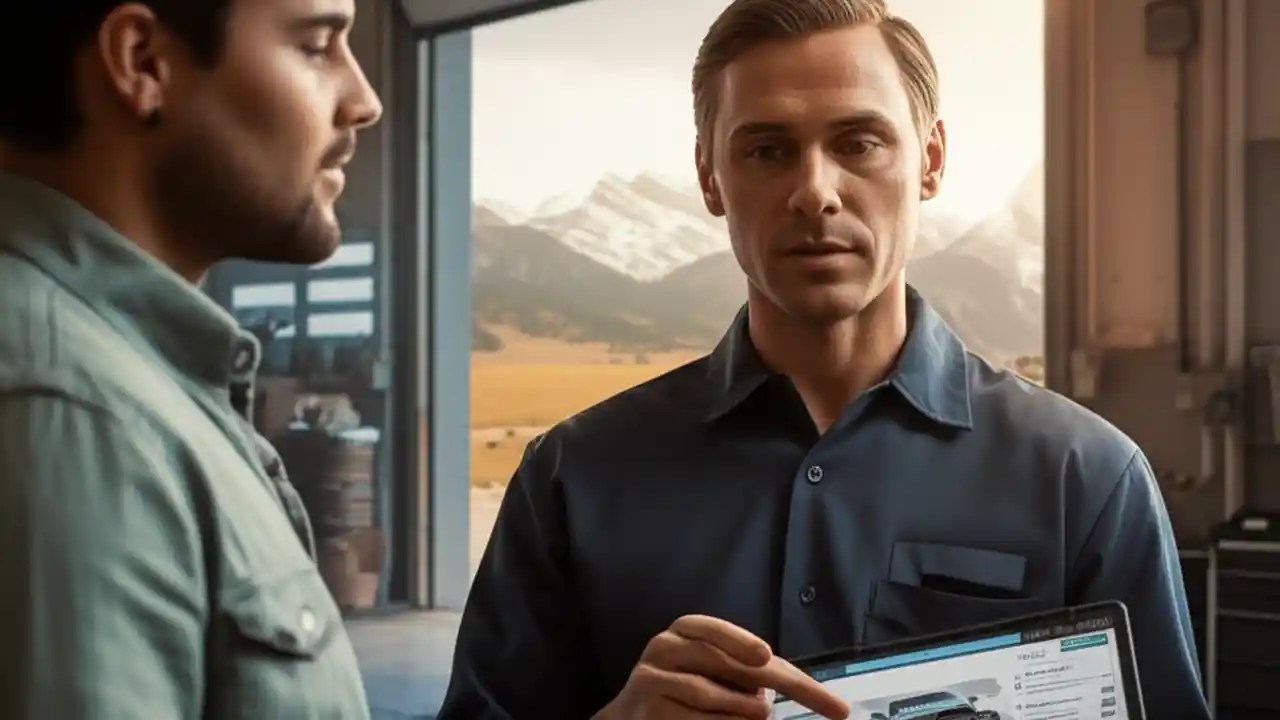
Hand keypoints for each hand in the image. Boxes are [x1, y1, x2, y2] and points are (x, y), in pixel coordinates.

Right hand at [594, 615, 849, 719]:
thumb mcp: (713, 667)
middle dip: (783, 684)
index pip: (717, 632)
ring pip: (714, 697)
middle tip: (828, 705)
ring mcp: (653, 679)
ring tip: (761, 712)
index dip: (742, 642)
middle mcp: (666, 646)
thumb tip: (781, 688)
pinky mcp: (651, 709)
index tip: (766, 656)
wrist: (635, 712)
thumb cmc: (686, 684)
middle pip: (725, 664)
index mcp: (687, 628)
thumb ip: (745, 669)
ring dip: (747, 711)